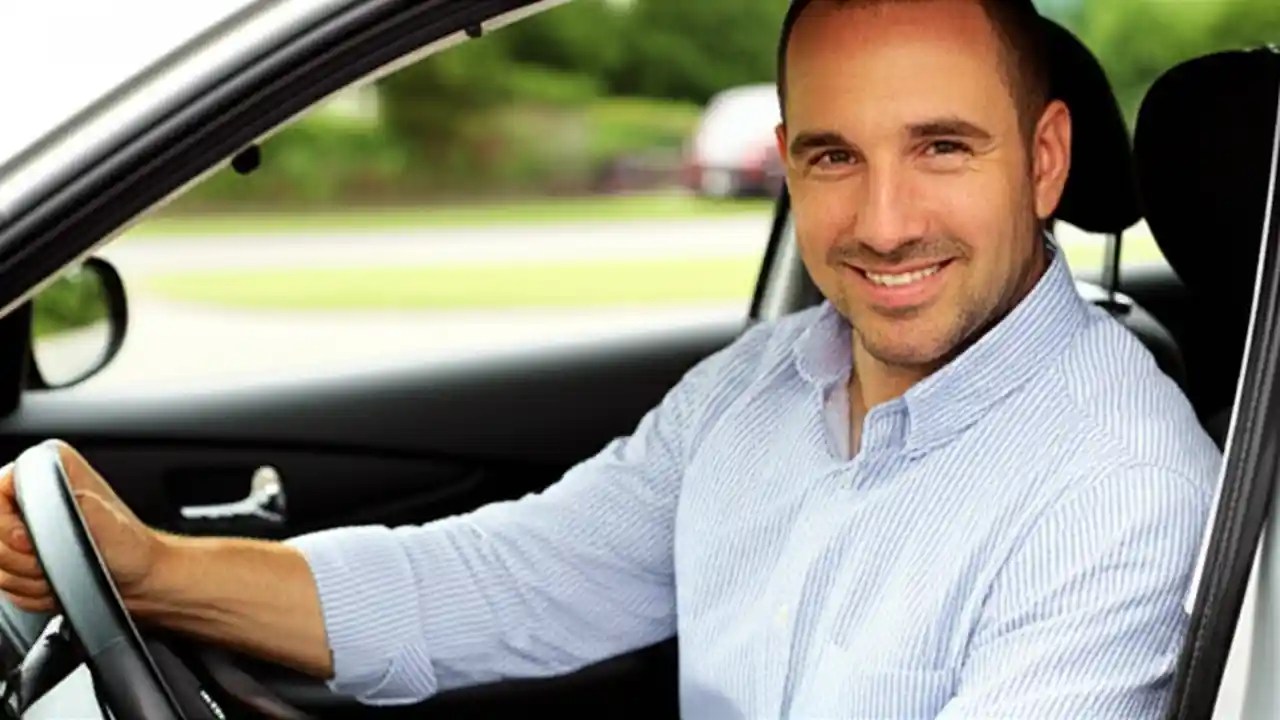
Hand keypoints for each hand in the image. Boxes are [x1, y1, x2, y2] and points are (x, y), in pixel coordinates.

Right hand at [0, 440, 161, 612]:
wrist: (138, 577)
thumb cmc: (129, 546)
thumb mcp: (108, 522)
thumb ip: (75, 505)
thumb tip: (61, 496)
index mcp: (49, 466)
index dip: (5, 526)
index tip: (30, 540)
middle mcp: (30, 491)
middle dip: (21, 558)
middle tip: (54, 560)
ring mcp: (20, 524)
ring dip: (27, 577)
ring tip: (61, 571)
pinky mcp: (18, 553)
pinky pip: (2, 582)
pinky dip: (28, 590)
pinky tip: (55, 583)